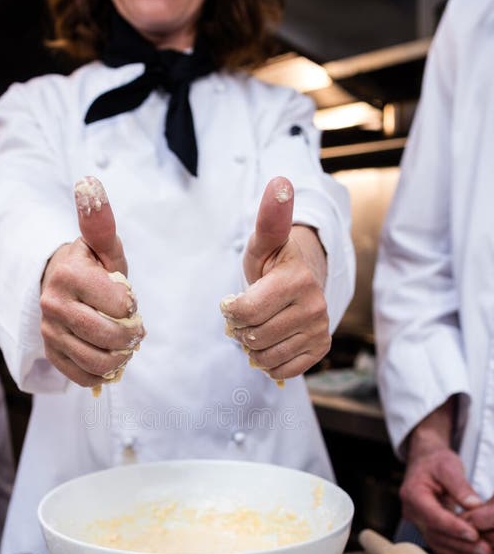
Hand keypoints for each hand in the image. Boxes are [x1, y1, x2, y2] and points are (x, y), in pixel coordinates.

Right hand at [40, 177, 144, 387]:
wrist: (60, 286)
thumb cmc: (91, 266)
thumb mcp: (103, 245)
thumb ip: (100, 221)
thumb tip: (89, 181)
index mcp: (69, 274)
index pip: (122, 306)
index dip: (133, 306)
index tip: (127, 299)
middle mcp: (53, 304)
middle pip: (111, 337)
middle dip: (131, 336)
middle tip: (133, 328)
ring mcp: (49, 332)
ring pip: (99, 362)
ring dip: (121, 357)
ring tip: (123, 345)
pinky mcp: (51, 354)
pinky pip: (84, 378)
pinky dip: (103, 373)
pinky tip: (107, 357)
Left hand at [220, 177, 329, 380]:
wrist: (303, 277)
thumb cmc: (274, 260)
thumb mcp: (264, 239)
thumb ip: (270, 217)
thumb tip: (280, 182)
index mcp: (297, 279)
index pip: (245, 313)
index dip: (231, 310)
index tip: (235, 299)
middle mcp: (315, 306)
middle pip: (253, 337)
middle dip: (242, 328)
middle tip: (251, 312)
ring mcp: (320, 329)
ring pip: (266, 357)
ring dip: (254, 346)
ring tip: (261, 326)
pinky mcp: (321, 348)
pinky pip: (282, 370)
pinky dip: (270, 361)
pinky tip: (273, 341)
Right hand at [400, 402, 489, 553]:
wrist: (424, 462)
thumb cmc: (435, 462)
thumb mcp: (449, 466)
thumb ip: (460, 485)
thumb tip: (474, 505)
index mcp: (413, 494)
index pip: (433, 516)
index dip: (453, 527)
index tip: (474, 534)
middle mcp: (411, 511)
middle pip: (436, 533)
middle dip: (461, 544)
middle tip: (485, 549)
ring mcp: (417, 521)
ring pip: (438, 542)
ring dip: (461, 552)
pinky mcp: (426, 527)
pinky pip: (440, 543)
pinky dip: (457, 551)